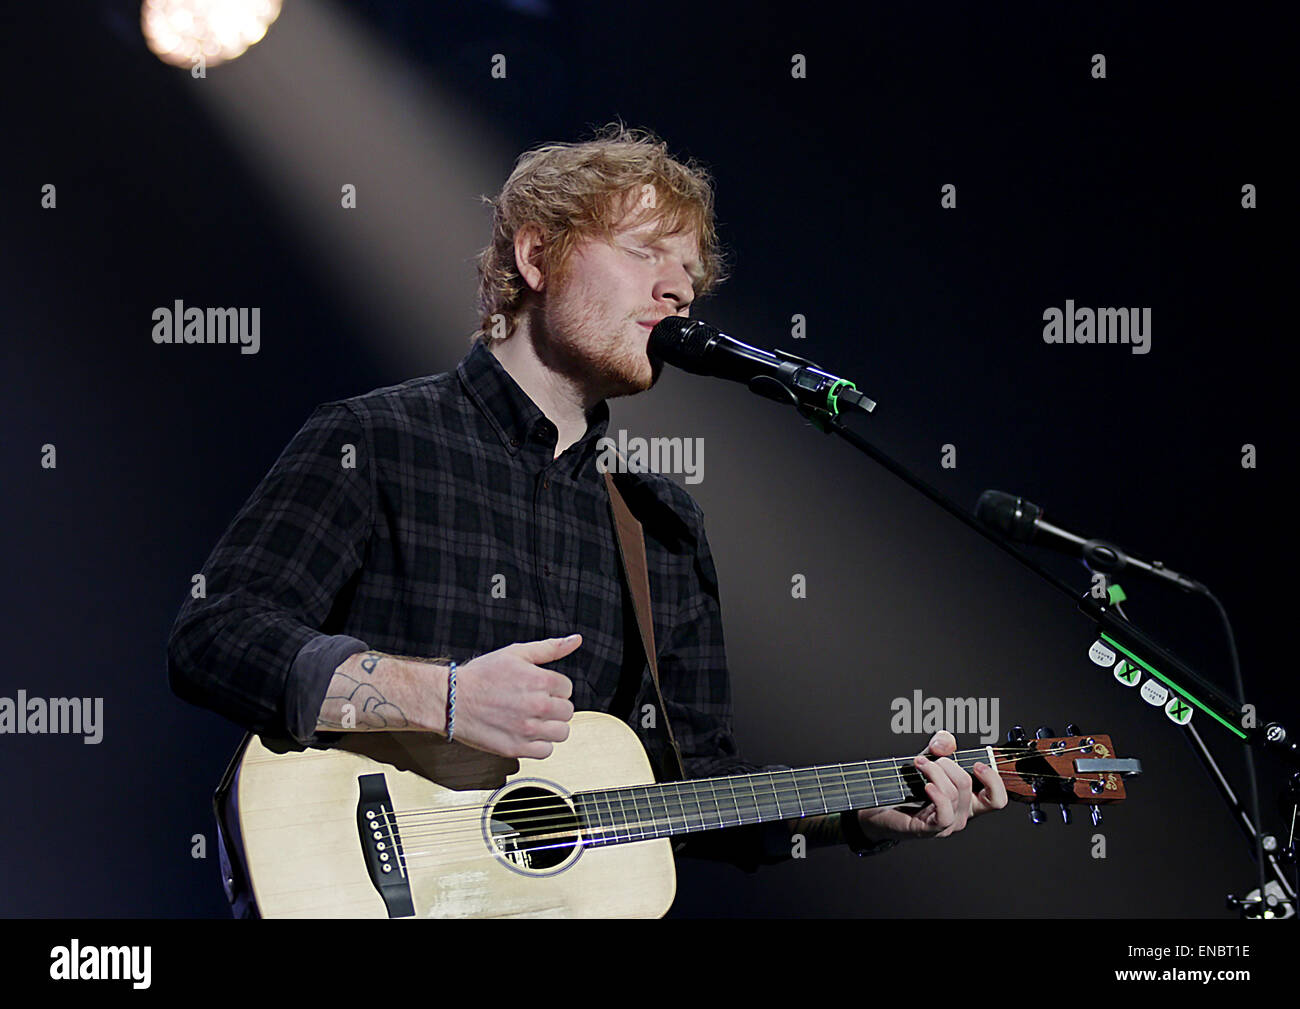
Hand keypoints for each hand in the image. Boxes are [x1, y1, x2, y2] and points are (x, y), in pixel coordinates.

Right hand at [448, 635, 578, 758]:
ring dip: (550, 726)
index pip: (567, 689)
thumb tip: (576, 640)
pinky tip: (527, 734)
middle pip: (567, 711)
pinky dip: (540, 744)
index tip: (539, 689)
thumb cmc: (480, 676)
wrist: (451, 699)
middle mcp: (537, 706)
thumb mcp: (515, 653)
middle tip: (535, 704)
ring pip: (561, 733)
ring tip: (533, 720)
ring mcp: (527, 729)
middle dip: (554, 707)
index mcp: (540, 681)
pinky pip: (546, 751)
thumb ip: (550, 648)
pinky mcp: (517, 748)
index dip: (553, 688)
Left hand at [855, 730, 1006, 840]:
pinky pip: (944, 814)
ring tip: (919, 764)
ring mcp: (947, 824)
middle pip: (967, 784)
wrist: (881, 807)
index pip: (997, 799)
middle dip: (947, 763)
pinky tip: (926, 786)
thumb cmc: (909, 787)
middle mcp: (962, 815)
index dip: (994, 780)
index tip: (977, 763)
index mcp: (969, 801)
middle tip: (931, 759)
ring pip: (952, 793)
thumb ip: (941, 747)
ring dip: (934, 771)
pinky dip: (937, 796)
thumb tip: (946, 743)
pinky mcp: (929, 829)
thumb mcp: (929, 760)